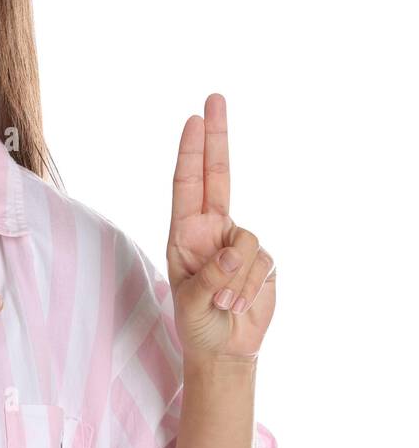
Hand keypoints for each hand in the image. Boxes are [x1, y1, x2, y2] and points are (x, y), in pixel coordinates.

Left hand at [167, 93, 276, 362]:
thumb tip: (234, 249)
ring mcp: (240, 243)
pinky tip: (238, 304)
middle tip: (215, 98)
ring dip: (235, 278)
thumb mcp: (192, 302)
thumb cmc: (196, 323)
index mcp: (184, 234)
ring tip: (222, 303)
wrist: (224, 349)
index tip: (193, 119)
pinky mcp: (263, 260)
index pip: (188, 186)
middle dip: (217, 137)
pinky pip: (262, 264)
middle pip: (218, 175)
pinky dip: (250, 287)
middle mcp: (212, 230)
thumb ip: (210, 275)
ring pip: (248, 242)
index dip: (191, 153)